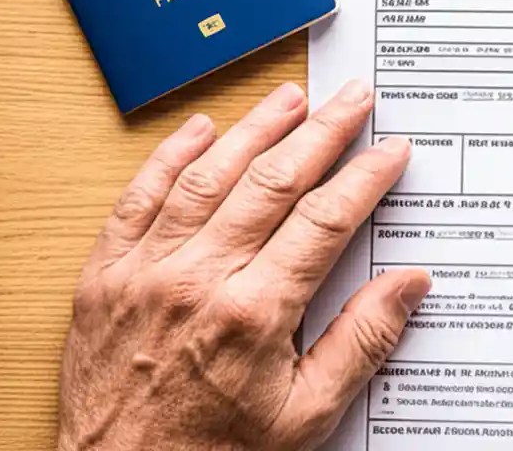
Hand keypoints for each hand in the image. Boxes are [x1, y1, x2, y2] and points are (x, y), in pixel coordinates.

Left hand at [59, 82, 428, 450]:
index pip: (324, 220)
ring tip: (291, 97)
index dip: (364, 178)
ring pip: (208, 176)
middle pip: (273, 182)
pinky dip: (169, 157)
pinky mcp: (103, 276)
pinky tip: (200, 129)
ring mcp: (145, 272)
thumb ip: (362, 342)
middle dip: (322, 132)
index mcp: (253, 313)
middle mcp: (197, 280)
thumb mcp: (307, 415)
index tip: (390, 151)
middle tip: (353, 98)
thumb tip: (409, 285)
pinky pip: (137, 199)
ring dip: (254, 129)